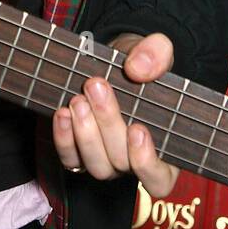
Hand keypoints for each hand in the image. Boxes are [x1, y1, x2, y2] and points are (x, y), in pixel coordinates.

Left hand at [52, 32, 179, 197]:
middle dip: (108, 124)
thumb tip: (138, 69)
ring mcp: (106, 160)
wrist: (116, 61)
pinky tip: (63, 114)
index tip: (137, 129)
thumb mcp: (156, 50)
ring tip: (78, 100)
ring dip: (85, 134)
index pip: (160, 178)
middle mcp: (134, 161)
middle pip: (121, 162)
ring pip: (96, 165)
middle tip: (96, 86)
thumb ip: (156, 54)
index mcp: (165, 147)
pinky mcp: (79, 154)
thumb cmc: (142, 63)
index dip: (148, 162)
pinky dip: (64, 139)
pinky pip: (70, 159)